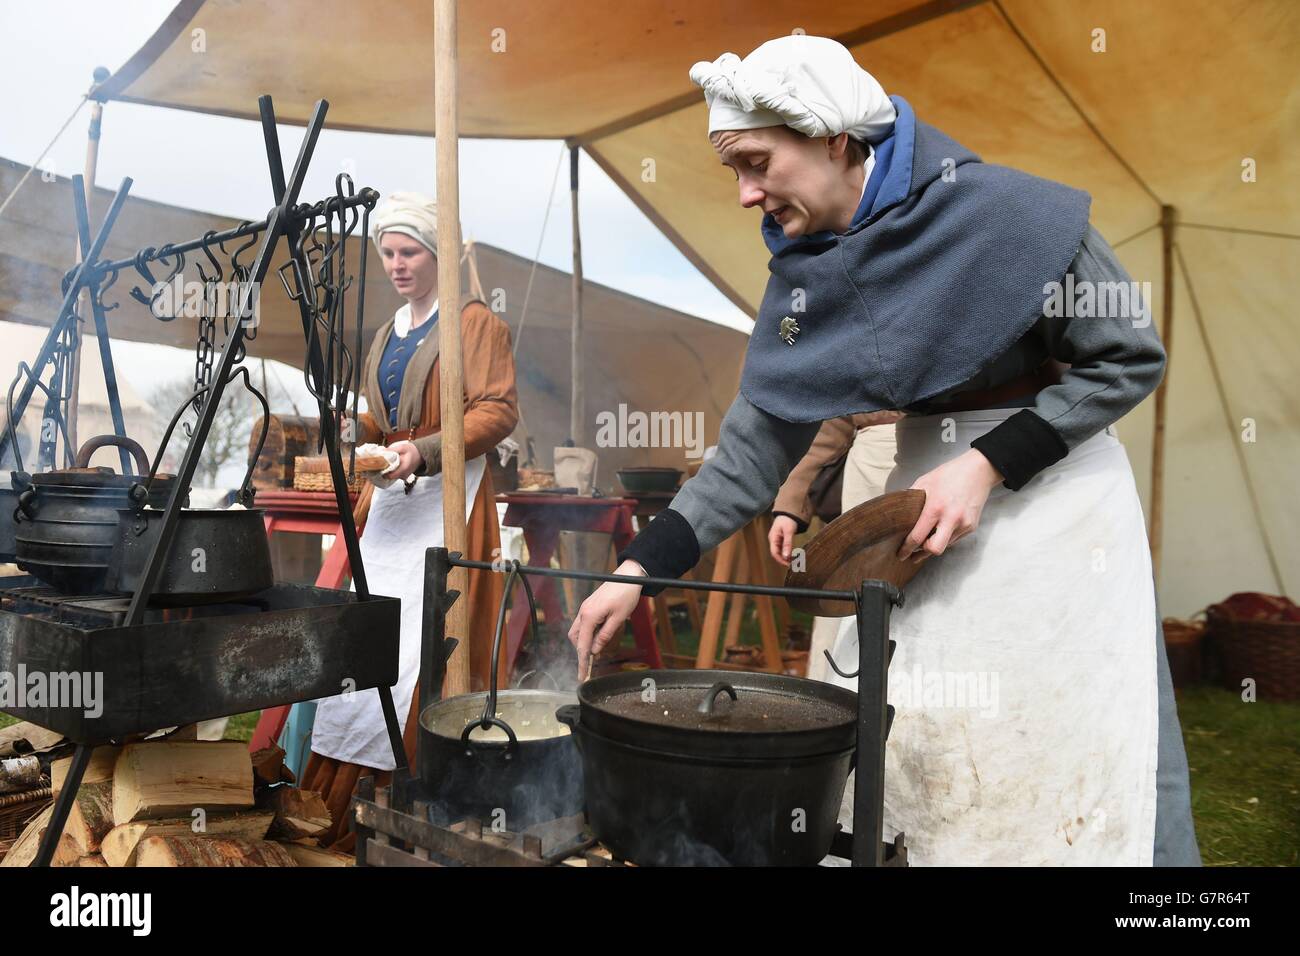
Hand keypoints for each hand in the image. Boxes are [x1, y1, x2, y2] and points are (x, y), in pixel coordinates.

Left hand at [385, 440, 422, 480]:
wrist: (421, 455)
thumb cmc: (413, 451)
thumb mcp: (402, 447)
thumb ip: (392, 450)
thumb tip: (382, 451)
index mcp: (403, 469)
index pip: (390, 476)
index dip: (383, 471)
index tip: (380, 465)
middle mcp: (404, 475)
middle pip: (389, 477)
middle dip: (385, 470)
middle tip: (382, 463)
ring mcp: (404, 476)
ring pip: (392, 476)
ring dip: (388, 470)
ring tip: (388, 463)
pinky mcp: (404, 476)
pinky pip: (395, 475)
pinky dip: (392, 471)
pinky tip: (392, 465)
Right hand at [568, 559, 646, 678]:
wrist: (628, 576)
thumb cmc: (625, 595)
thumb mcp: (618, 618)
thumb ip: (605, 635)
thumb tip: (595, 651)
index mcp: (589, 616)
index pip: (582, 645)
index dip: (582, 662)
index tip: (582, 676)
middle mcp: (583, 612)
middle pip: (575, 638)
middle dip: (581, 651)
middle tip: (592, 663)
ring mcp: (585, 608)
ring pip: (577, 631)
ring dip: (584, 642)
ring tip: (596, 651)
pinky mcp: (589, 606)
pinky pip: (583, 624)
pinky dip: (587, 634)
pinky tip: (598, 637)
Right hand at [768, 515, 797, 565]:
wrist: (788, 512)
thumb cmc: (787, 520)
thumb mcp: (789, 531)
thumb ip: (787, 544)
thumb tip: (786, 556)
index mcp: (773, 538)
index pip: (774, 553)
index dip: (781, 560)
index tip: (789, 565)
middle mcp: (773, 540)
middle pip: (777, 554)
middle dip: (784, 560)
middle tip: (794, 564)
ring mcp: (777, 540)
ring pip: (780, 552)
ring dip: (786, 557)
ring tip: (795, 561)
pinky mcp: (781, 539)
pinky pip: (783, 549)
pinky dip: (788, 553)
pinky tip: (793, 555)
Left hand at [897, 449, 1002, 563]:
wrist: (979, 470)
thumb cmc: (950, 474)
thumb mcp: (924, 482)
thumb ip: (910, 499)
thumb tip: (898, 514)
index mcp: (935, 507)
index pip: (917, 536)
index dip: (906, 548)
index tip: (901, 554)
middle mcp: (951, 518)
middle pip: (934, 549)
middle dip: (922, 552)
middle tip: (913, 551)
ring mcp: (964, 524)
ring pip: (945, 546)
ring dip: (934, 543)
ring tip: (927, 537)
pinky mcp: (971, 526)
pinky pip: (954, 539)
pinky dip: (945, 537)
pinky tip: (941, 528)